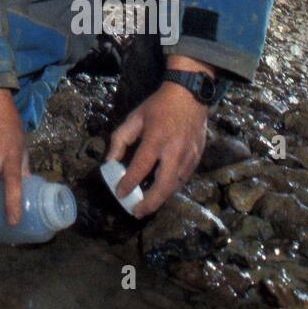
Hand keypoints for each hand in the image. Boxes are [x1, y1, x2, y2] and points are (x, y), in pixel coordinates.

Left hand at [106, 83, 207, 217]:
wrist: (189, 96)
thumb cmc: (158, 106)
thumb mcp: (134, 117)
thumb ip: (120, 139)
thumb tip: (110, 160)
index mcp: (156, 139)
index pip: (141, 167)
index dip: (129, 182)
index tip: (120, 193)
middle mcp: (174, 151)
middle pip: (163, 185)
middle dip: (150, 202)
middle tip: (137, 211)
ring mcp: (188, 156)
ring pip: (175, 186)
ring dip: (161, 199)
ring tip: (147, 205)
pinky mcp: (197, 158)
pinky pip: (184, 179)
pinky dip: (172, 188)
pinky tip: (162, 192)